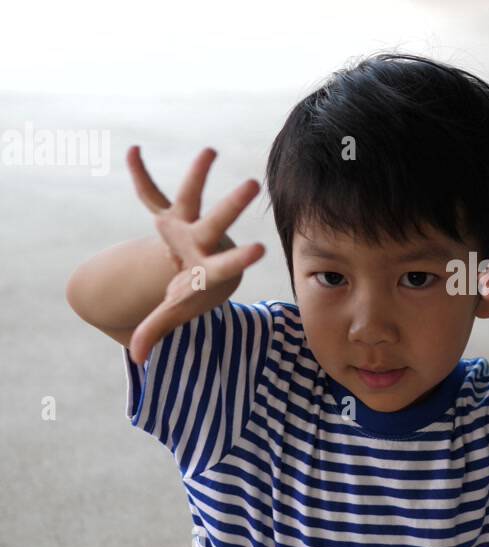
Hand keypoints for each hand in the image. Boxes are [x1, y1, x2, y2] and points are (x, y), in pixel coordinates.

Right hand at [125, 146, 265, 363]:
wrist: (197, 271)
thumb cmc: (190, 292)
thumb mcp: (175, 311)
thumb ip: (158, 330)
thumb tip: (137, 359)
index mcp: (207, 269)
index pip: (226, 264)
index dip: (241, 258)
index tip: (261, 248)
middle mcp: (202, 242)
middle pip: (216, 221)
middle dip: (232, 204)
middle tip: (252, 183)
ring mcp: (187, 225)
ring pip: (191, 196)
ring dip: (198, 174)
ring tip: (210, 149)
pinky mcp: (169, 214)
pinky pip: (150, 193)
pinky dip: (139, 175)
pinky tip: (131, 150)